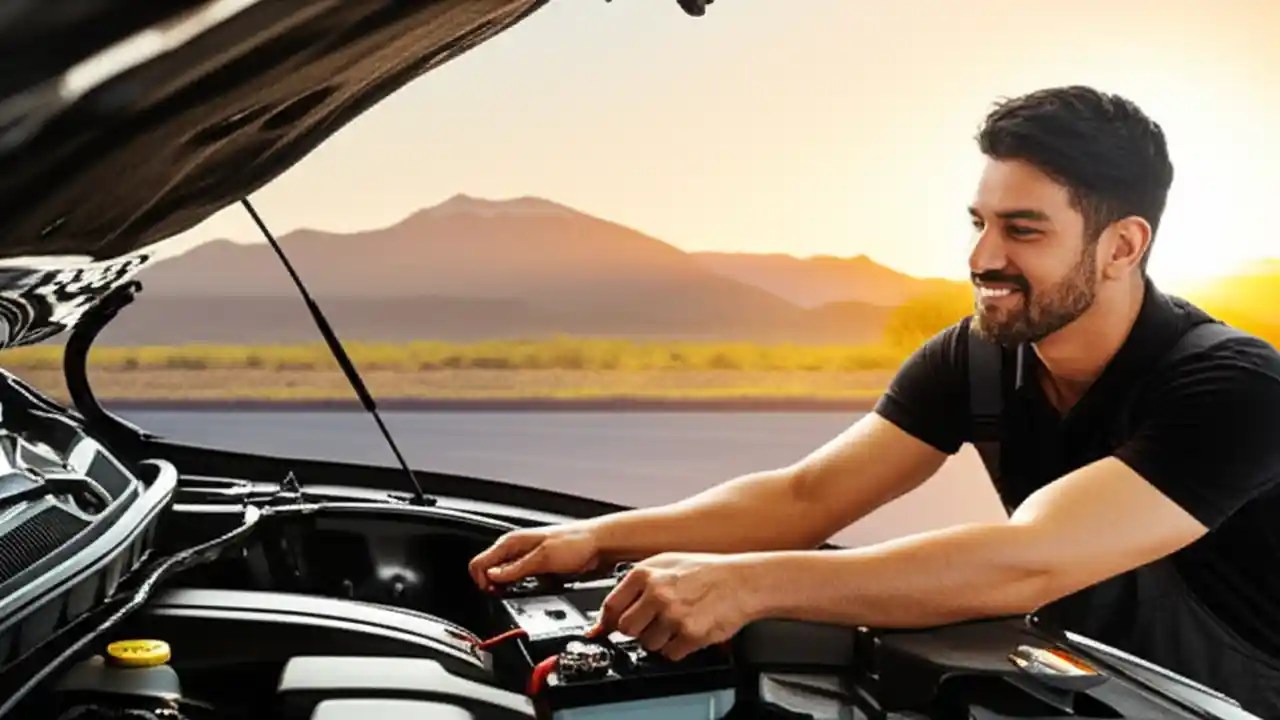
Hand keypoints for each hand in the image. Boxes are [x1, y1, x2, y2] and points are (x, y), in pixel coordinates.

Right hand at [468, 523, 601, 591]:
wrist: (600, 544)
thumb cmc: (577, 543)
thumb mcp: (543, 559)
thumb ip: (516, 569)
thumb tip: (492, 577)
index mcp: (513, 542)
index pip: (479, 563)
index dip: (481, 581)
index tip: (493, 593)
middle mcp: (518, 549)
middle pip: (491, 572)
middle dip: (496, 587)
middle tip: (509, 595)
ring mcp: (528, 558)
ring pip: (507, 578)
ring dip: (512, 589)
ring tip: (527, 592)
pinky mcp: (540, 567)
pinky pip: (525, 581)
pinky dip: (528, 588)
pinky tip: (539, 589)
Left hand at [597, 552, 760, 660]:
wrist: (741, 581)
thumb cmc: (706, 571)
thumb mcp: (666, 564)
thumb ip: (635, 585)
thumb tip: (606, 616)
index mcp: (646, 573)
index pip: (611, 606)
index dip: (609, 620)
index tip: (609, 627)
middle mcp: (657, 594)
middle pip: (626, 629)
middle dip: (637, 629)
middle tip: (652, 621)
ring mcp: (673, 615)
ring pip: (648, 644)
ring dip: (660, 639)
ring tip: (677, 622)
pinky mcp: (690, 634)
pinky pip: (670, 654)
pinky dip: (677, 648)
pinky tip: (687, 630)